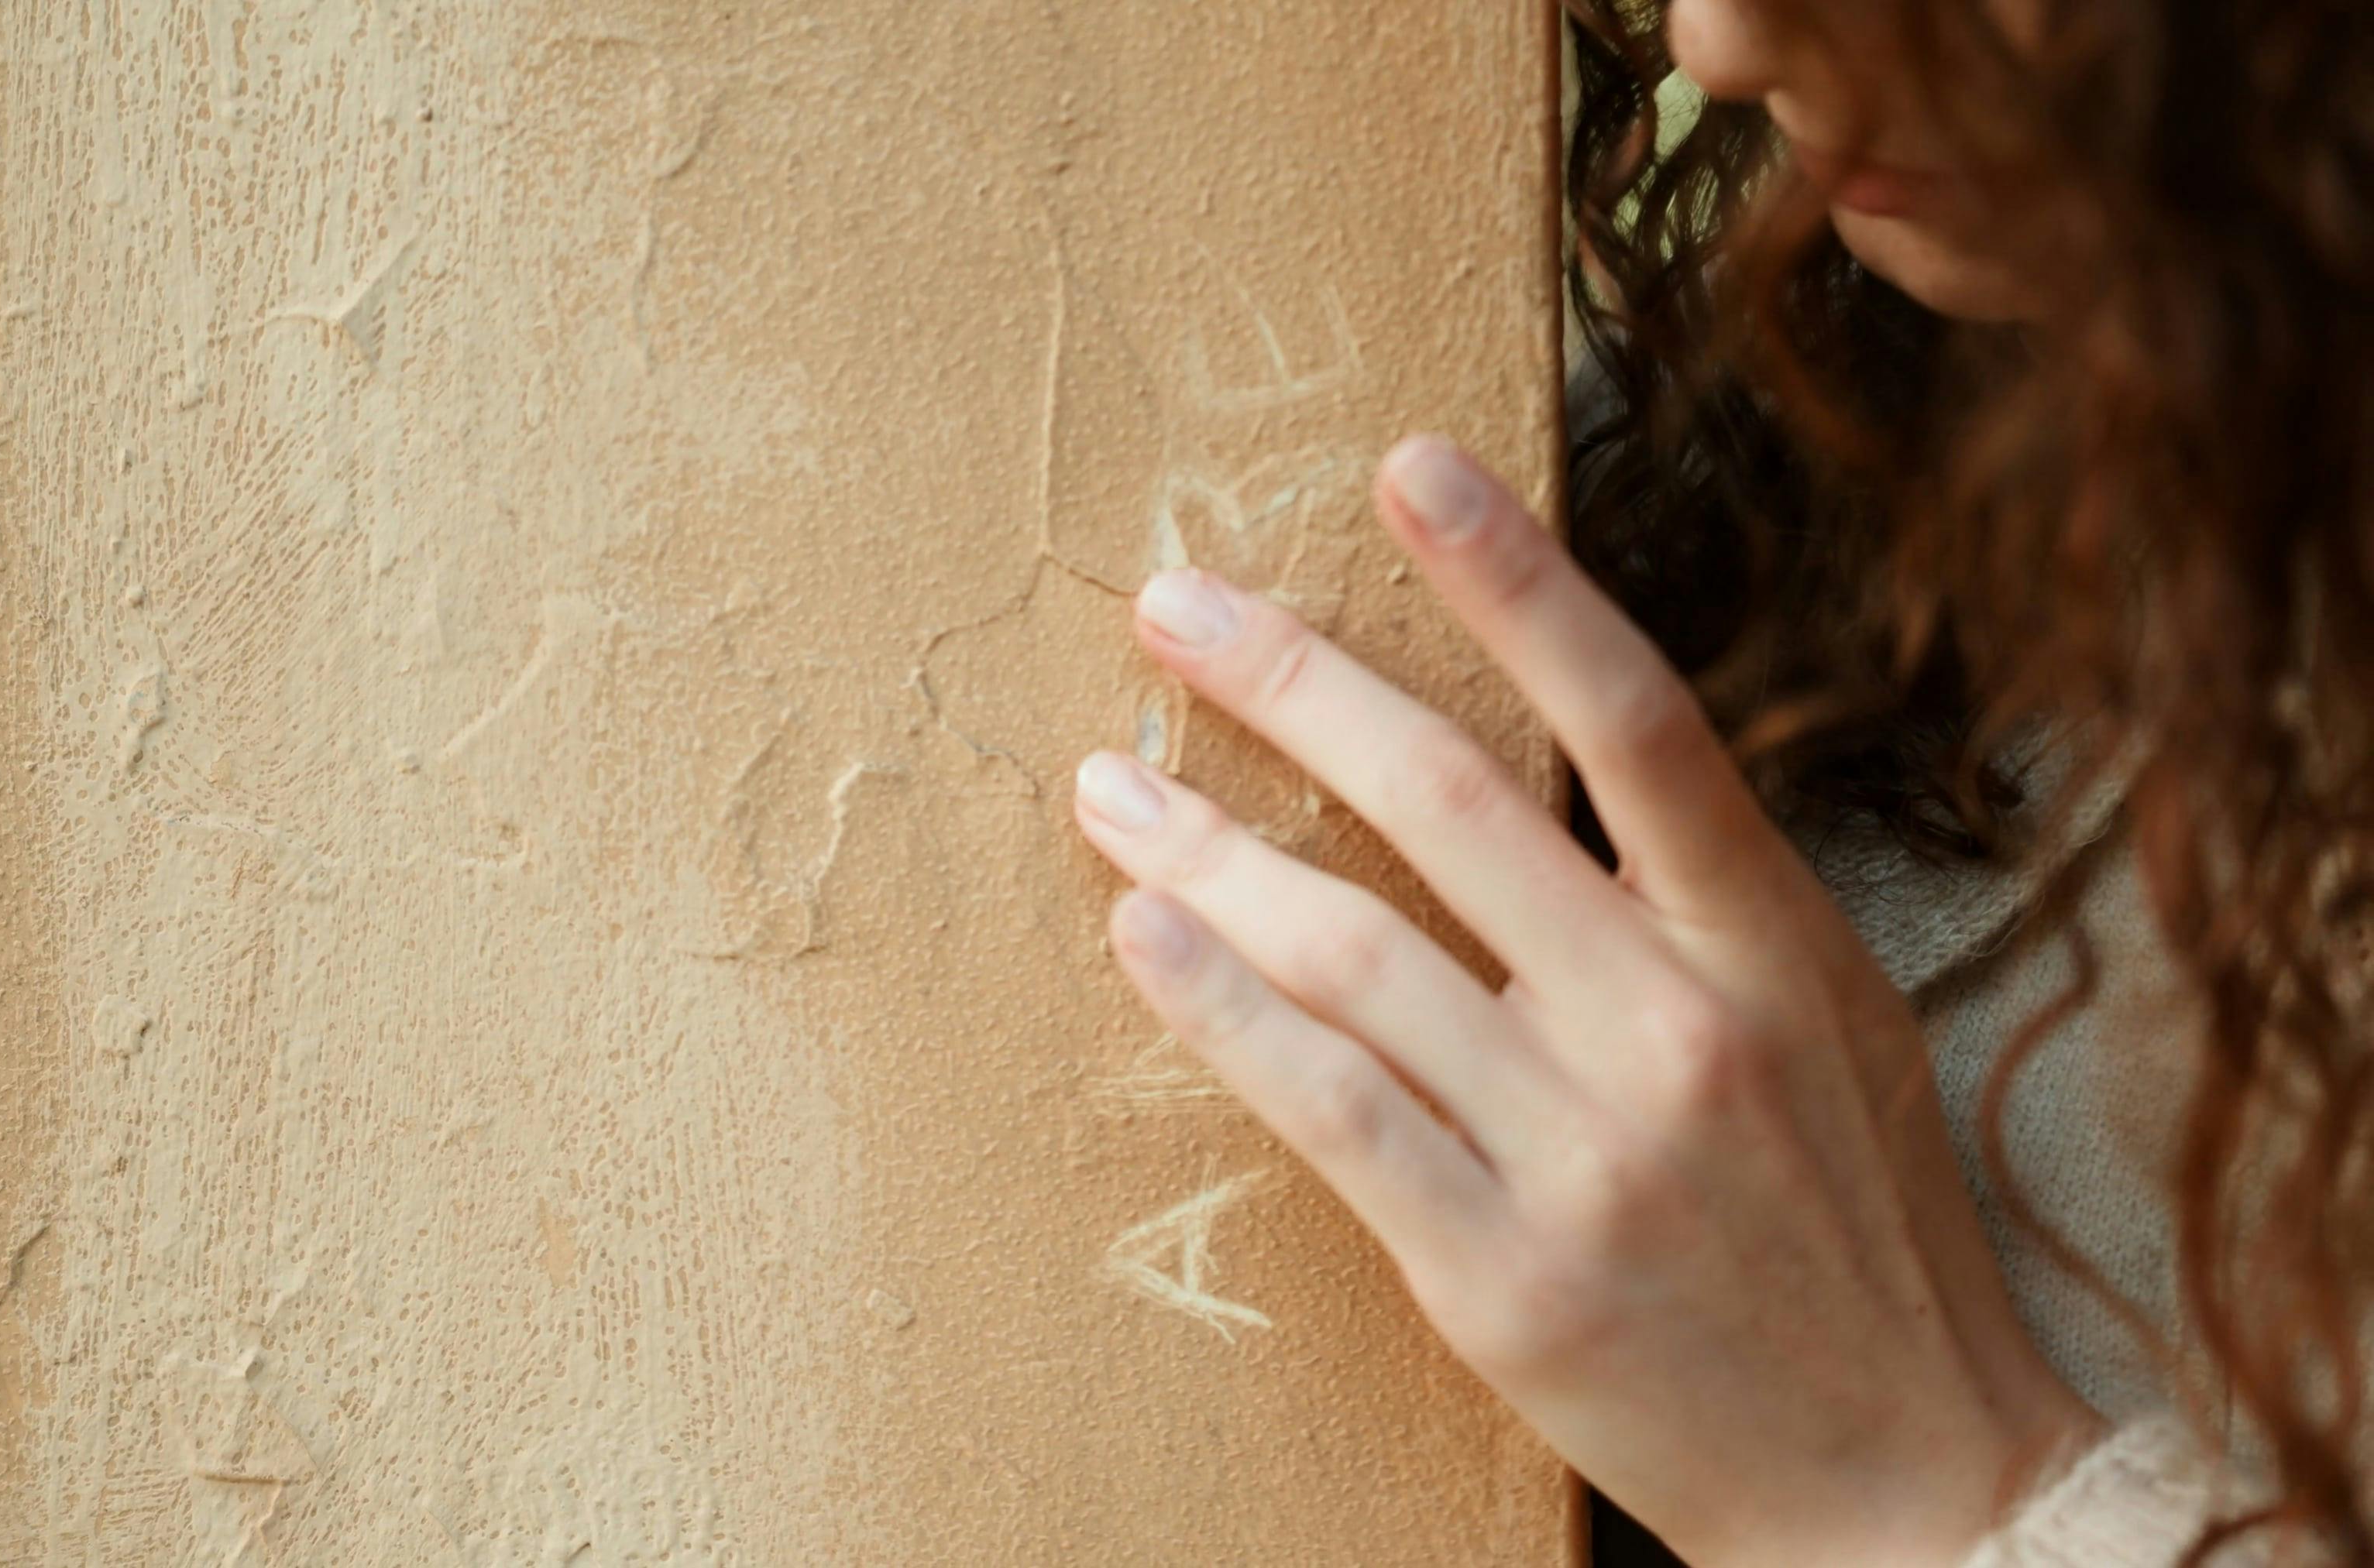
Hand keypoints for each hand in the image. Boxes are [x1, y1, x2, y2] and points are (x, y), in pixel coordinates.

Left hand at [1071, 437, 2105, 1567]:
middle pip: (1450, 803)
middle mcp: (1678, 1028)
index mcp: (1773, 946)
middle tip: (1174, 604)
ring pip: (1354, 950)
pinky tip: (1142, 934)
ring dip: (1207, 848)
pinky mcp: (1499, 1274)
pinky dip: (1222, 1010)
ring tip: (1109, 781)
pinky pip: (1331, 1108)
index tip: (1407, 464)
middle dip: (1293, 683)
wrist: (1908, 1484)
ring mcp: (1584, 1155)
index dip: (1518, 577)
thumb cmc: (1858, 1236)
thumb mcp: (1834, 1026)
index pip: (1634, 717)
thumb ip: (1704, 897)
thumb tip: (1551, 756)